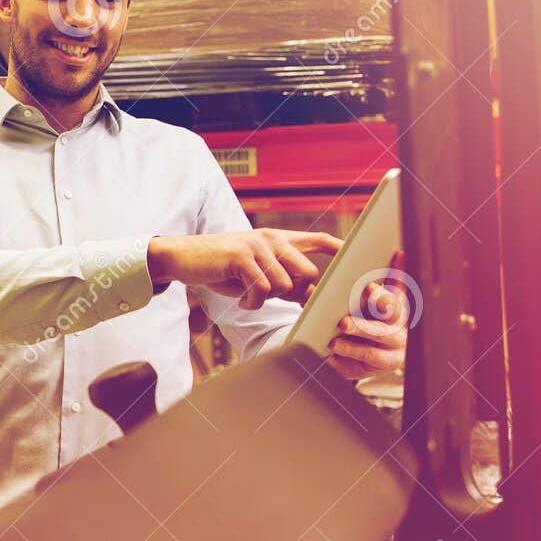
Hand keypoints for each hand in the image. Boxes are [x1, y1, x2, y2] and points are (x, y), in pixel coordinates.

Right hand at [148, 229, 340, 308]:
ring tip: (250, 297)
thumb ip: (281, 279)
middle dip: (296, 293)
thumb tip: (307, 298)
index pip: (318, 240)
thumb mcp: (254, 271)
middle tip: (271, 297)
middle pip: (308, 272)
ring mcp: (257, 246)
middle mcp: (272, 239)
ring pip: (286, 284)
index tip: (357, 260)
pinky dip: (253, 302)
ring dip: (269, 299)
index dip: (340, 250)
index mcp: (277, 240)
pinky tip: (242, 300)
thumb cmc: (220, 267)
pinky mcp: (242, 257)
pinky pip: (262, 289)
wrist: (182, 257)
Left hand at [325, 253, 409, 380]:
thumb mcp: (389, 299)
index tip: (369, 289)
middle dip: (362, 328)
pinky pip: (354, 371)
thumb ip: (394, 279)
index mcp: (400, 318)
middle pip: (381, 333)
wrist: (386, 349)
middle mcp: (397, 339)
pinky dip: (342, 365)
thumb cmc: (382, 318)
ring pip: (370, 354)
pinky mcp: (368, 372)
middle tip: (343, 323)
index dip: (382, 299)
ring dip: (351, 348)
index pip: (394, 308)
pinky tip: (329, 360)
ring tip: (333, 343)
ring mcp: (385, 359)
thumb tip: (401, 252)